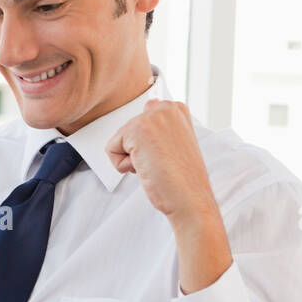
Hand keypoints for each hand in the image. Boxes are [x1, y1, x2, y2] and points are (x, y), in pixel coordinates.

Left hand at [104, 99, 219, 226]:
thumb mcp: (176, 142)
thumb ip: (161, 124)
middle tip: (162, 163)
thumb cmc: (184, 178)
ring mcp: (151, 117)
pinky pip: (111, 150)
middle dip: (138, 152)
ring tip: (156, 166)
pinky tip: (147, 168)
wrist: (190, 199)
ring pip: (119, 140)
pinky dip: (123, 166)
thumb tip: (151, 102)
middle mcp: (165, 107)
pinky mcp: (136, 130)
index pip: (141, 120)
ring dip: (132, 159)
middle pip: (127, 131)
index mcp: (176, 109)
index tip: (167, 156)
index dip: (148, 146)